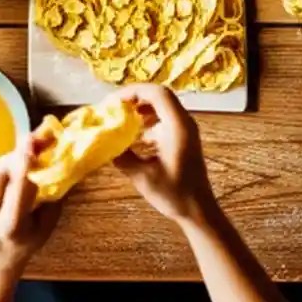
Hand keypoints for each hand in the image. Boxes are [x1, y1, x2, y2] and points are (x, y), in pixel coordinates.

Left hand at [0, 144, 60, 287]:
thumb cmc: (24, 242)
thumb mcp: (46, 227)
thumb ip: (53, 197)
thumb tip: (58, 160)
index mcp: (12, 225)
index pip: (18, 189)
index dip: (25, 163)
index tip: (32, 141)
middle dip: (14, 157)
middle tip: (29, 147)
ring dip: (4, 162)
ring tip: (16, 167)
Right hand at [111, 84, 214, 224]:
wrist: (198, 210)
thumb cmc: (174, 194)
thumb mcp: (143, 177)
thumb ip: (122, 157)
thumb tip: (103, 141)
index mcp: (178, 126)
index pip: (157, 93)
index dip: (134, 91)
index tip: (113, 102)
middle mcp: (184, 122)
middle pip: (159, 96)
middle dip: (135, 98)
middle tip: (114, 109)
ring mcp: (185, 130)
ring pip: (161, 107)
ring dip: (141, 109)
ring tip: (120, 120)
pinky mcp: (182, 138)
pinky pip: (163, 120)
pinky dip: (147, 122)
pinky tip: (133, 135)